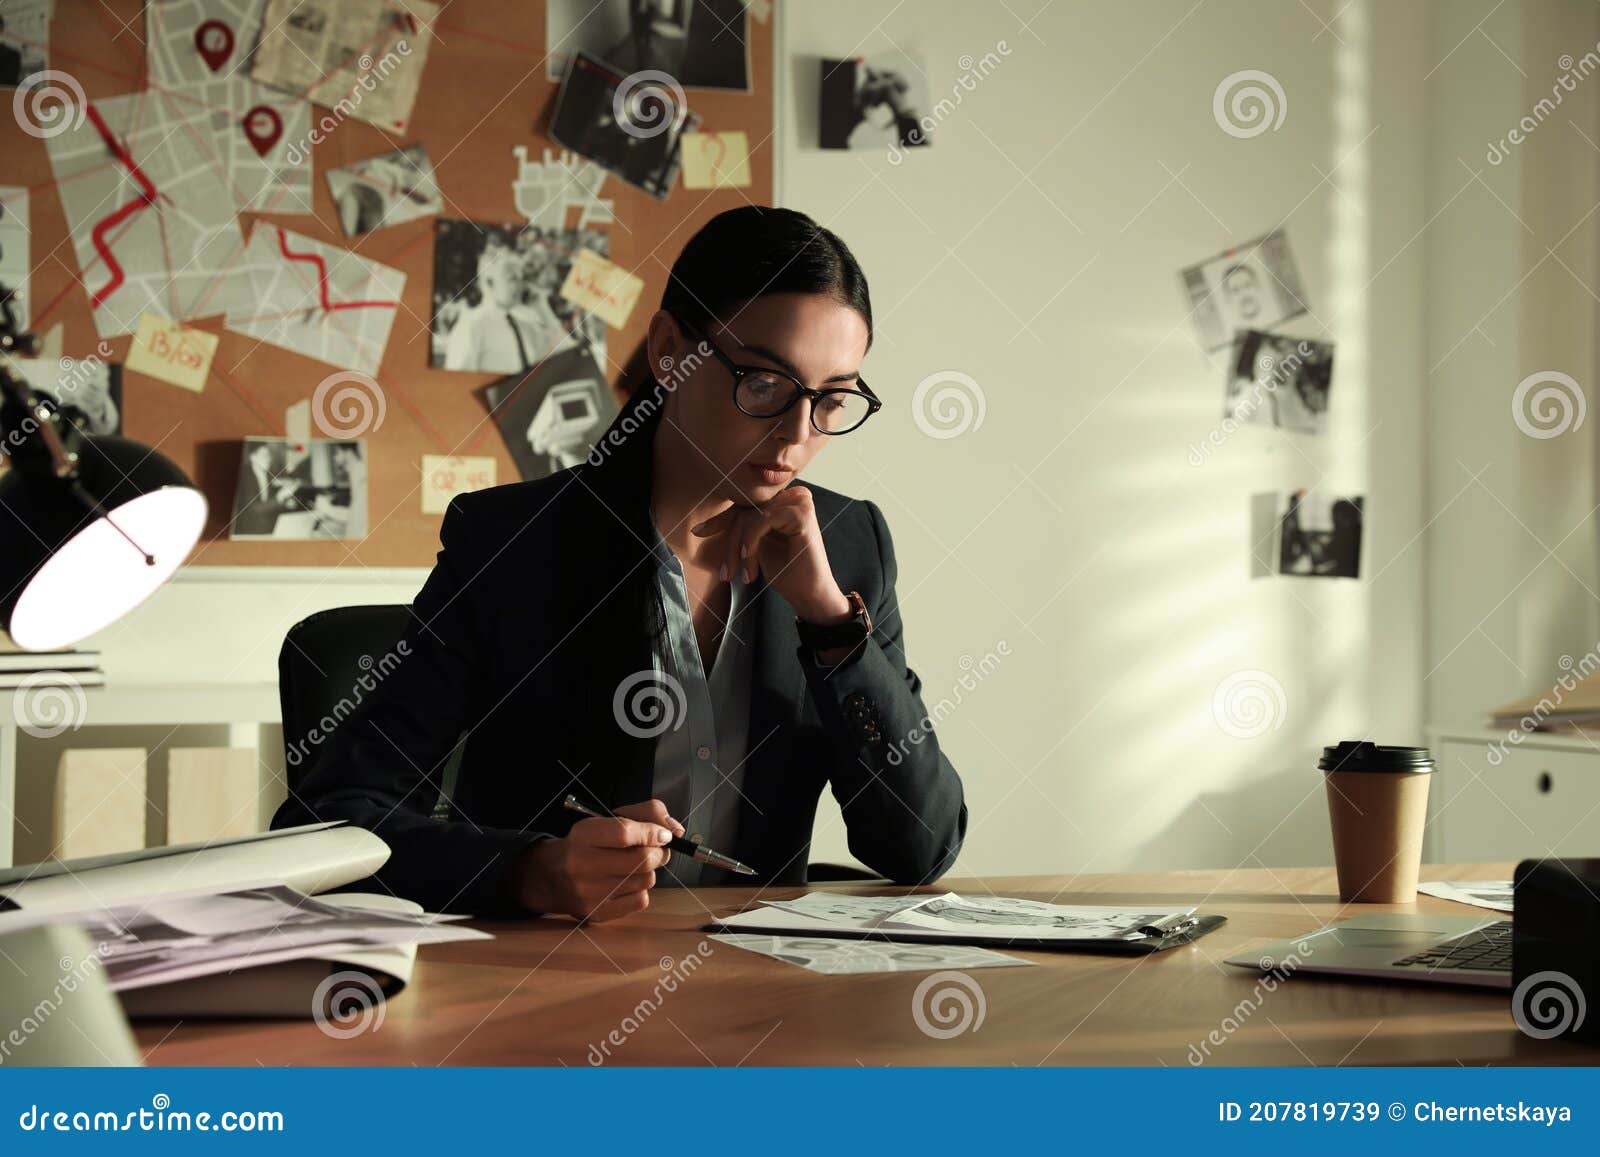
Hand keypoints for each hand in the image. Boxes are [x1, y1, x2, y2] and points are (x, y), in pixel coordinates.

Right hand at [515, 799, 683, 921]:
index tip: (664, 835)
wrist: (552, 877)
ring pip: (645, 880)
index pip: (625, 832)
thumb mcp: (609, 819)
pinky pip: (640, 900)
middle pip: (641, 860)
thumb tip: (676, 830)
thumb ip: (647, 813)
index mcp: (583, 834)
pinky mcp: (597, 913)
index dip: (652, 832)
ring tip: (636, 866)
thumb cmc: (589, 844)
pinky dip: (641, 890)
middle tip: (657, 850)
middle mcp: (581, 864)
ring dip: (650, 871)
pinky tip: (628, 883)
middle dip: (659, 853)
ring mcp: (588, 892)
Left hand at [692, 488, 852, 624]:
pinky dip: (751, 544)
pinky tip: (750, 564)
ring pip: (749, 517)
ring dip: (740, 549)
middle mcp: (793, 495)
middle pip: (745, 511)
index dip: (720, 520)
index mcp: (785, 500)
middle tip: (726, 574)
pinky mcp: (801, 513)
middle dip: (731, 543)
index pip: (745, 505)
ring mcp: (799, 501)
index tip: (697, 532)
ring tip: (742, 575)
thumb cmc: (787, 572)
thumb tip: (707, 521)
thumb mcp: (757, 546)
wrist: (810, 594)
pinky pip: (760, 521)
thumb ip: (744, 527)